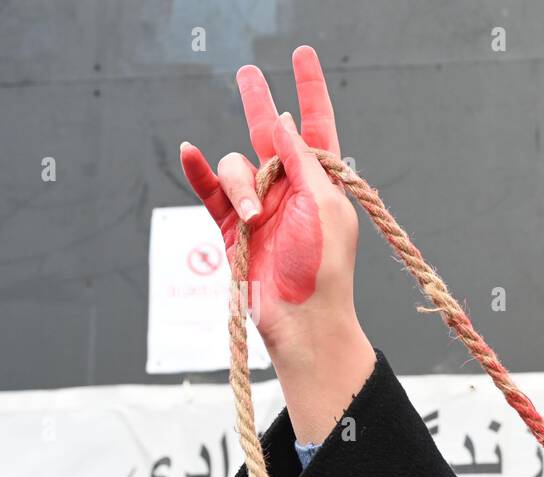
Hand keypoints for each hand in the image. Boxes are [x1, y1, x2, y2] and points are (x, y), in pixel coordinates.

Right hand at [178, 45, 359, 358]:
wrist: (301, 320)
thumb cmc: (324, 267)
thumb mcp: (323, 205)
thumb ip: (301, 160)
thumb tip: (282, 119)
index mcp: (323, 183)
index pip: (315, 127)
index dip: (310, 91)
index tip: (302, 56)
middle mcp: (291, 189)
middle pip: (269, 135)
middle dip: (258, 103)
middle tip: (248, 74)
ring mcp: (260, 207)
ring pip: (236, 166)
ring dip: (241, 185)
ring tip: (252, 217)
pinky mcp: (232, 228)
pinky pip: (210, 190)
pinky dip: (198, 172)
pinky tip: (187, 154)